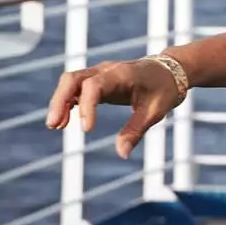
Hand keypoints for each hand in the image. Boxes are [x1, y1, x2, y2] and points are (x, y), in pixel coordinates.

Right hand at [46, 58, 182, 158]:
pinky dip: (67, 102)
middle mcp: (106, 70)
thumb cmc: (164, 89)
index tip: (87, 129)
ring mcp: (100, 73)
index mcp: (122, 75)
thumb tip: (122, 154)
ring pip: (70, 82)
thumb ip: (136, 130)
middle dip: (60, 100)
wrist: (170, 71)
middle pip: (73, 78)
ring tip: (56, 126)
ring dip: (60, 101)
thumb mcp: (155, 111)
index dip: (87, 106)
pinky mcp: (98, 80)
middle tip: (54, 125)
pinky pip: (76, 87)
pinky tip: (62, 121)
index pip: (94, 85)